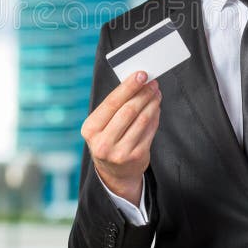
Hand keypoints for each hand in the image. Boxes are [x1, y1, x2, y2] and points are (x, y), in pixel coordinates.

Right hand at [81, 71, 161, 203]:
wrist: (114, 172)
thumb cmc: (108, 139)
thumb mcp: (101, 125)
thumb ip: (115, 106)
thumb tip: (136, 82)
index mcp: (90, 129)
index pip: (111, 103)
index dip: (128, 87)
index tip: (141, 74)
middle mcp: (103, 143)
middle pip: (128, 110)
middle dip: (143, 93)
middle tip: (152, 82)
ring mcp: (120, 152)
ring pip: (142, 120)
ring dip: (152, 102)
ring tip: (156, 93)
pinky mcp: (136, 157)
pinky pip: (150, 130)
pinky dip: (155, 115)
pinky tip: (156, 107)